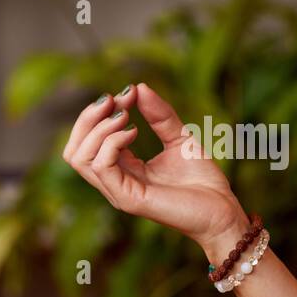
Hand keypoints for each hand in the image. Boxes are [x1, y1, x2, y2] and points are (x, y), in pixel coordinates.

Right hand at [62, 82, 247, 251]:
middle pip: (74, 150)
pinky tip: (134, 132)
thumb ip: (160, 115)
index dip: (100, 112)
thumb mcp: (179, 137)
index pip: (87, 141)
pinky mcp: (128, 199)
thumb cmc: (202, 180)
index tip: (128, 92)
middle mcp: (114, 182)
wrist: (222, 209)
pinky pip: (102, 167)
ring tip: (125, 117)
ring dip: (98, 129)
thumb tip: (138, 87)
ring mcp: (118, 192)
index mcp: (122, 169)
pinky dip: (112, 142)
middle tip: (115, 101)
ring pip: (80, 158)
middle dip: (88, 118)